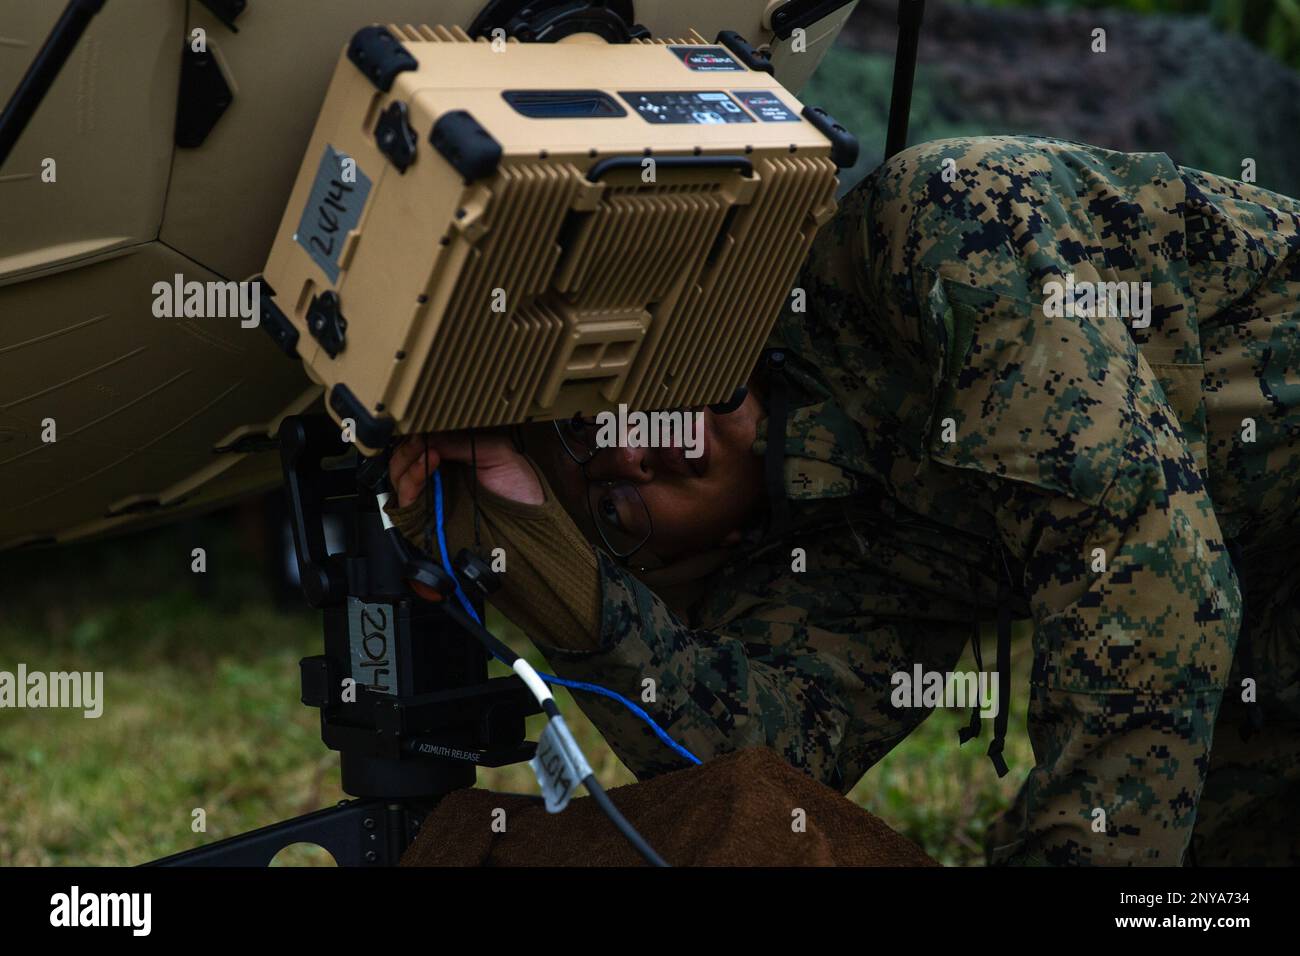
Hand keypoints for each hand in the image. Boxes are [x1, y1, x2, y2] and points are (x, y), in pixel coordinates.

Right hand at [387, 431, 543, 508]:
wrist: (529, 521)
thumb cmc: (519, 488)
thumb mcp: (495, 451)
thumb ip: (461, 442)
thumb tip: (431, 434)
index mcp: (452, 460)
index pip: (421, 445)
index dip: (416, 433)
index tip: (420, 423)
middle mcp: (437, 479)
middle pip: (403, 460)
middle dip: (408, 445)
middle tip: (419, 436)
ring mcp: (430, 498)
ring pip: (399, 476)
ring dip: (407, 458)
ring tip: (427, 448)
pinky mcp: (425, 518)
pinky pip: (405, 499)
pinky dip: (411, 478)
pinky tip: (427, 463)